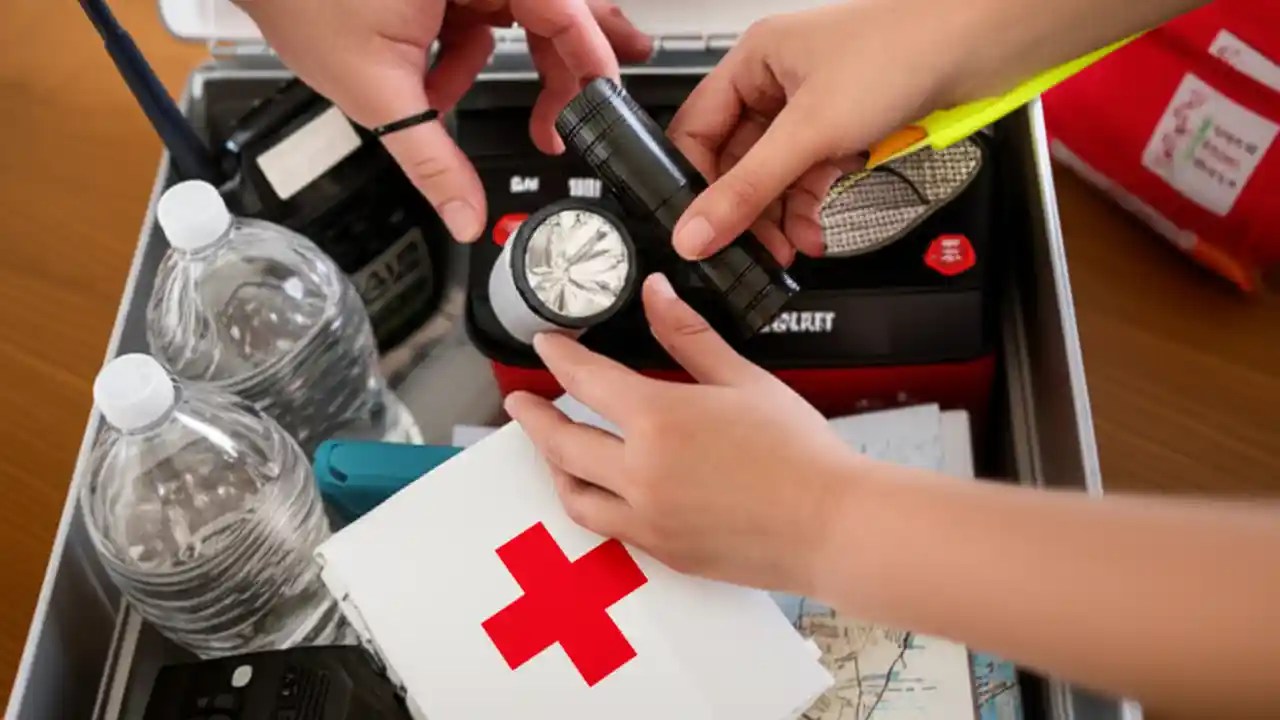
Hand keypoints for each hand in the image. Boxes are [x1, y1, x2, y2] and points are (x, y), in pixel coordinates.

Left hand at [234, 0, 651, 241]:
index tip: (605, 98)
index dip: (592, 55)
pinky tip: (444, 84)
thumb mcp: (376, 94)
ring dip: (521, 59)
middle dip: (582, 48)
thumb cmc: (300, 1)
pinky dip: (468, 50)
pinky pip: (478, 8)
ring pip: (519, 5)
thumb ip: (431, 159)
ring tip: (550, 107)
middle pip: (552, 4)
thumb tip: (466, 216)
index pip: (561, 7)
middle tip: (623, 76)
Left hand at [505, 274, 868, 595]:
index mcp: (658, 420)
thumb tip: (657, 294)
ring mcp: (646, 519)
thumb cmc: (800, 455)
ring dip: (555, 467)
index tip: (546, 344)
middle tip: (521, 403)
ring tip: (554, 450)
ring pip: (574, 495)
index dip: (558, 356)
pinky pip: (608, 527)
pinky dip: (593, 504)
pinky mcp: (662, 551)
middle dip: (534, 418)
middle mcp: (640, 474)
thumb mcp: (743, 380)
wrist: (832, 526)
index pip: (585, 379)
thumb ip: (688, 336)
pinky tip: (602, 491)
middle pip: (561, 442)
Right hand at [664, 0, 973, 263]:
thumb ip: (748, 189)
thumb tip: (695, 232)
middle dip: (745, 209)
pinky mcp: (848, 127)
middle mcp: (779, 81)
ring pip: (777, 174)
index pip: (696, 131)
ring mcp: (816, 106)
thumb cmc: (903, 50)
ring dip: (780, 215)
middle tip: (745, 251)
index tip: (697, 230)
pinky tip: (815, 231)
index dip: (693, 183)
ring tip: (785, 249)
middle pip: (738, 159)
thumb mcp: (810, 131)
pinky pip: (812, 175)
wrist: (982, 44)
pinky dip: (812, 206)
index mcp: (754, 60)